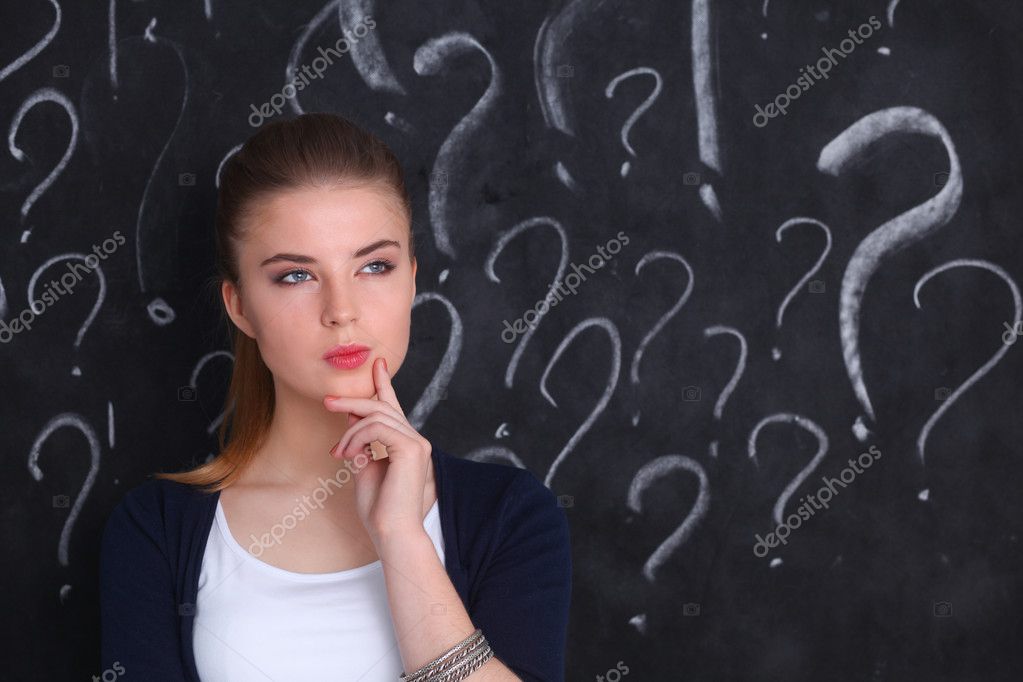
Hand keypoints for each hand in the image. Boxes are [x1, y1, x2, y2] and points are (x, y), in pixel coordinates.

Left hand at [323, 357, 432, 544]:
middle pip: (382, 407)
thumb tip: (351, 421)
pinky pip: (378, 429)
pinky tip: (349, 454)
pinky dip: (358, 438)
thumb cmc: (379, 509)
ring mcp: (417, 443)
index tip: (377, 364)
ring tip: (339, 452)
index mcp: (406, 444)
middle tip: (327, 402)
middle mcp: (416, 440)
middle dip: (352, 403)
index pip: (394, 408)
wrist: (392, 533)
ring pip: (378, 416)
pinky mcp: (412, 449)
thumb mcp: (364, 468)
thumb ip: (361, 444)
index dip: (384, 384)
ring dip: (351, 431)